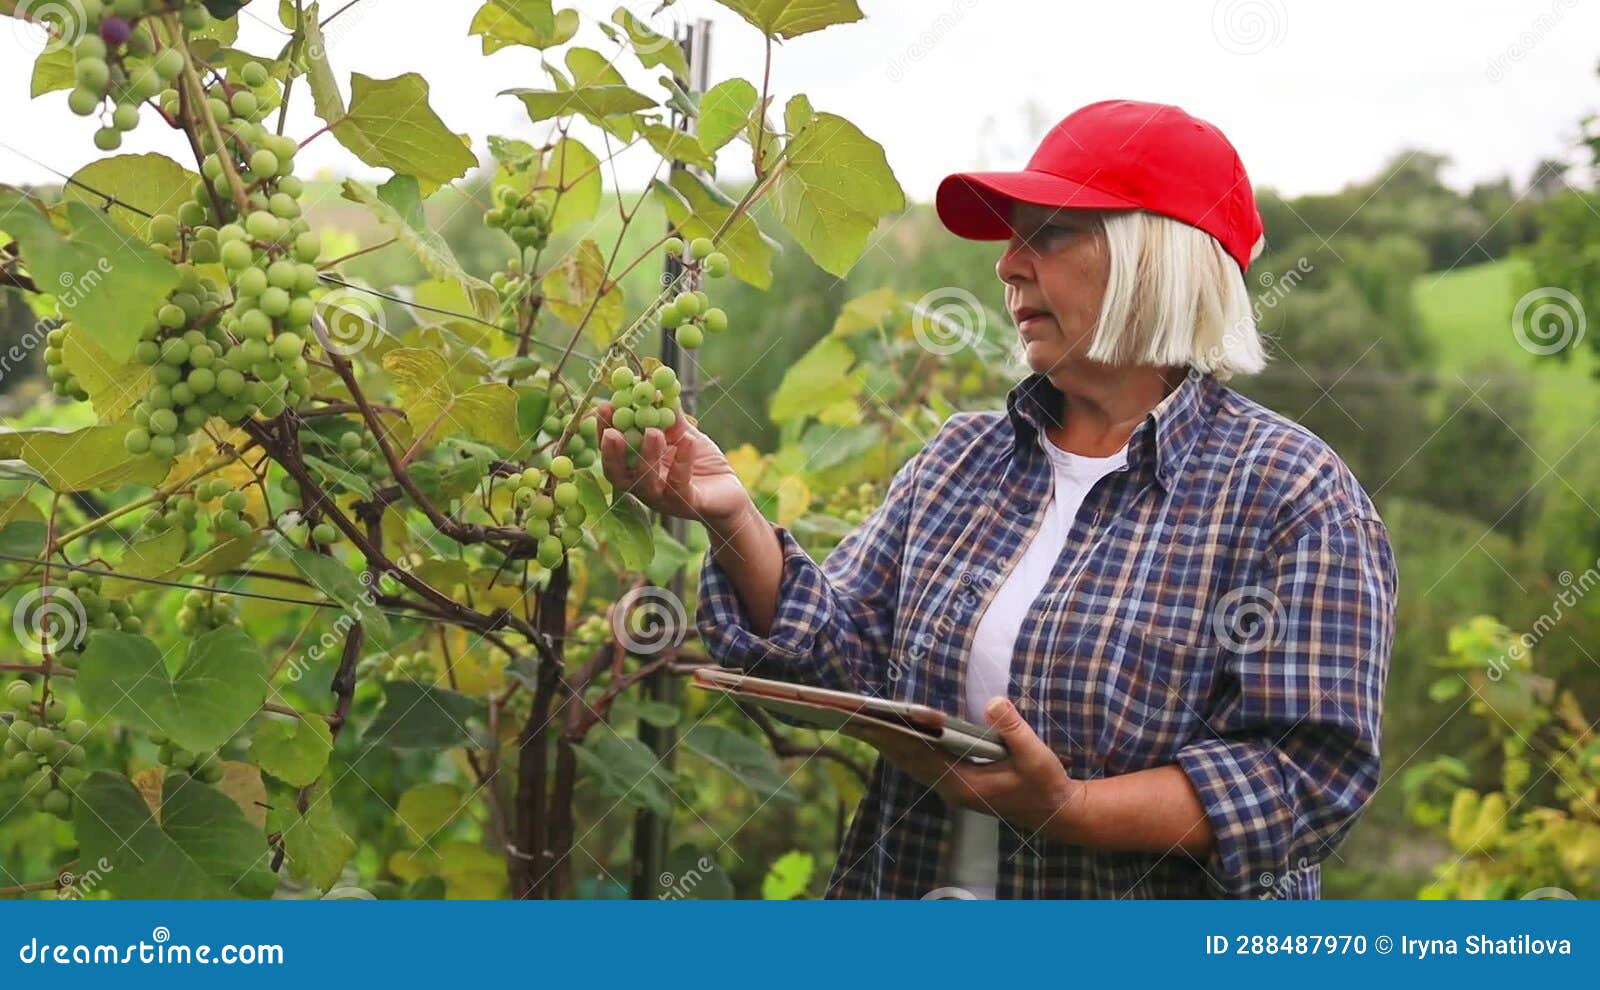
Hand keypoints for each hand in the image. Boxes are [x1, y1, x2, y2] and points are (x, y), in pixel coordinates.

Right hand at [595, 401, 750, 526]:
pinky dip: (683, 461)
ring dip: (647, 456)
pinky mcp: (689, 504)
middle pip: (618, 474)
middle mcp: (644, 487)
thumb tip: (657, 387)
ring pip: (647, 483)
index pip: (612, 453)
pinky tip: (688, 441)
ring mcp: (665, 499)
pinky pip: (681, 485)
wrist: (729, 492)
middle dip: (612, 453)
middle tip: (613, 432)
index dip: (603, 432)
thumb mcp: (684, 434)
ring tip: (653, 432)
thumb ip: (670, 417)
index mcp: (637, 469)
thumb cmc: (701, 463)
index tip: (604, 407)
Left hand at [842, 698, 1087, 841]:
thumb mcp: (1037, 757)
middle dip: (880, 737)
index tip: (871, 721)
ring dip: (888, 743)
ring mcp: (953, 788)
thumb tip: (993, 703)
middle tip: (851, 715)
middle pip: (907, 759)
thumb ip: (1014, 730)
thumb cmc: (1047, 785)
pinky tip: (893, 734)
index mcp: (964, 784)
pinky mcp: (958, 784)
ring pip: (911, 763)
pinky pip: (922, 764)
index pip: (921, 756)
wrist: (1056, 813)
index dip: (895, 736)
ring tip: (862, 721)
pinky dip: (905, 748)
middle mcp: (952, 789)